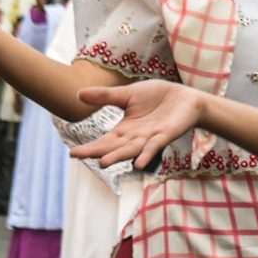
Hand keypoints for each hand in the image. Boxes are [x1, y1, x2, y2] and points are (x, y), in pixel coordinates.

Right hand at [69, 80, 205, 168]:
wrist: (185, 97)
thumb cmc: (157, 97)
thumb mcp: (127, 94)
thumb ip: (105, 96)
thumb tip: (79, 93)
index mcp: (125, 129)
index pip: (105, 141)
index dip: (90, 147)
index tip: (72, 153)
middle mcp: (136, 137)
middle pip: (114, 146)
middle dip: (98, 152)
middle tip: (78, 156)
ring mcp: (151, 137)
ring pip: (132, 148)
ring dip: (118, 156)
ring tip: (103, 163)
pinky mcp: (166, 134)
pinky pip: (155, 146)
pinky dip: (147, 154)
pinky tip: (138, 163)